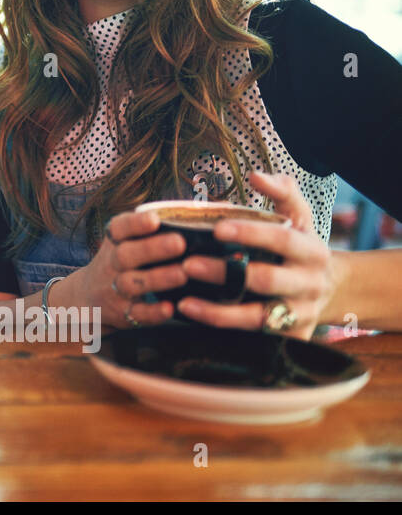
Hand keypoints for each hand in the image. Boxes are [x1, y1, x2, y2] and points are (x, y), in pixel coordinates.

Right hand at [59, 208, 188, 329]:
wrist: (85, 298)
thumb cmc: (118, 264)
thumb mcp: (121, 243)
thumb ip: (145, 231)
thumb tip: (192, 214)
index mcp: (113, 242)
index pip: (119, 228)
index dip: (136, 223)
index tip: (154, 219)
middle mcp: (111, 264)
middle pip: (126, 255)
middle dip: (152, 249)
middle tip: (179, 243)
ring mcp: (114, 289)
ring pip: (132, 284)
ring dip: (157, 279)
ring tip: (182, 274)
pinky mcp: (122, 314)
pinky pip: (137, 314)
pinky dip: (153, 312)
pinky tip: (170, 308)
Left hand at [175, 171, 339, 340]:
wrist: (331, 290)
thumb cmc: (301, 246)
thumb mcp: (300, 216)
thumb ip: (282, 191)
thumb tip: (256, 175)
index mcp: (312, 251)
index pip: (282, 239)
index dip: (251, 233)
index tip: (217, 228)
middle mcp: (310, 285)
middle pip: (266, 280)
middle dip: (225, 273)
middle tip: (187, 264)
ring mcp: (299, 315)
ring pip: (259, 319)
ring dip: (219, 313)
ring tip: (184, 304)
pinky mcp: (289, 339)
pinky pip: (255, 340)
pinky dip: (225, 333)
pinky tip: (196, 324)